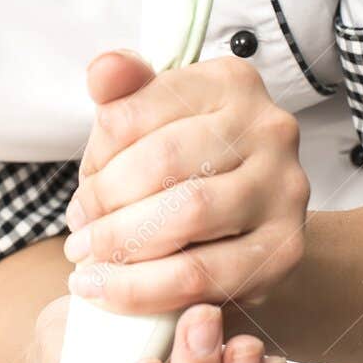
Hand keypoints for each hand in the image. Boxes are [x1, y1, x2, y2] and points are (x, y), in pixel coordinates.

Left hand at [62, 50, 309, 315]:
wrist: (245, 223)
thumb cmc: (187, 163)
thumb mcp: (151, 118)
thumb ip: (123, 92)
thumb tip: (104, 70)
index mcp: (230, 82)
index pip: (135, 112)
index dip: (96, 156)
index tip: (84, 184)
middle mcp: (269, 127)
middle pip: (162, 162)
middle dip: (105, 203)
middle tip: (78, 232)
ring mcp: (284, 187)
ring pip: (186, 215)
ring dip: (120, 246)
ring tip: (86, 261)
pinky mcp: (284, 248)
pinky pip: (202, 274)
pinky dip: (143, 288)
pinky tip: (108, 292)